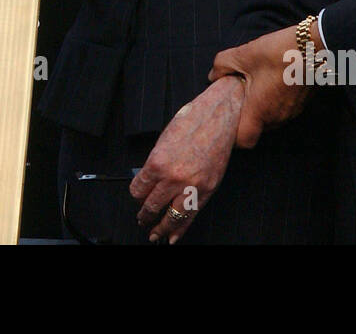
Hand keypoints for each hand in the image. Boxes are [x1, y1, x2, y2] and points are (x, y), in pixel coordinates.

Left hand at [129, 76, 242, 242]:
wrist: (219, 118)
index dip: (135, 196)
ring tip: (154, 234)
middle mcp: (173, 177)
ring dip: (160, 228)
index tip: (137, 197)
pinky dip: (180, 230)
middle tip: (142, 220)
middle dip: (144, 215)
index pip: (137, 190)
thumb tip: (147, 181)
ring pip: (171, 217)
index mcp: (157, 162)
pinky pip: (190, 216)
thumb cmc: (191, 121)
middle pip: (151, 206)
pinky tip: (173, 237)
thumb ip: (154, 163)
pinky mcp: (207, 190)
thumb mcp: (163, 140)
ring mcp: (191, 186)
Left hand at [209, 24, 311, 148]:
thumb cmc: (278, 53)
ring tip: (254, 87)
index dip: (233, 137)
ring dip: (260, 109)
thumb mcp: (243, 54)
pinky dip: (274, 102)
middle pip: (257, 129)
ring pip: (270, 119)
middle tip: (237, 97)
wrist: (315, 47)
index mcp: (259, 111)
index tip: (227, 121)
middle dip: (246, 117)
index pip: (245, 141)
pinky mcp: (302, 103)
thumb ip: (222, 65)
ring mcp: (292, 112)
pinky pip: (283, 110)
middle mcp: (277, 117)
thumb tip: (213, 75)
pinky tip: (270, 83)